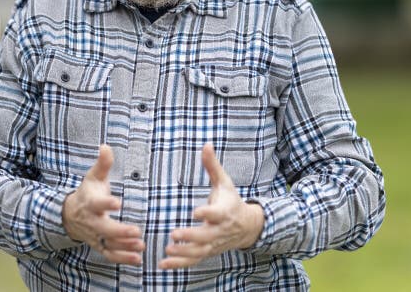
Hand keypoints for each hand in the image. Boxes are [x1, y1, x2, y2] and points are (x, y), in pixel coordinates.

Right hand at [61, 144, 143, 264]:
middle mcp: (92, 221)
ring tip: (140, 245)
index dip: (106, 203)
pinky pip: (110, 254)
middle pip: (104, 228)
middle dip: (119, 231)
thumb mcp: (93, 177)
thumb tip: (106, 145)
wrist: (70, 215)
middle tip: (136, 231)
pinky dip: (122, 259)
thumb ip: (102, 164)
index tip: (117, 203)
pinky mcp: (99, 245)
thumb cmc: (87, 193)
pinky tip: (138, 259)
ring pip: (108, 244)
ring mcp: (95, 235)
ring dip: (124, 247)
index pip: (97, 203)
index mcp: (91, 202)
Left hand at [159, 143, 264, 269]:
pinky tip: (163, 265)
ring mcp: (213, 243)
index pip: (216, 213)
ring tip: (168, 251)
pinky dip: (179, 264)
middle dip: (190, 236)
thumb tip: (206, 144)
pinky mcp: (207, 251)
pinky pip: (193, 260)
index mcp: (224, 211)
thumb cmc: (231, 201)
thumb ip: (212, 166)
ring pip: (199, 251)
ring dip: (183, 253)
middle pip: (206, 236)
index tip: (196, 212)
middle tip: (174, 234)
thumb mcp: (224, 182)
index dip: (207, 213)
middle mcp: (219, 230)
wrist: (247, 227)